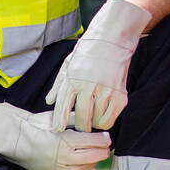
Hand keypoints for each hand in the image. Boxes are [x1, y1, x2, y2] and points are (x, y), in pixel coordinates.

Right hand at [0, 102, 109, 169]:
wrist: (16, 140)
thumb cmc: (36, 126)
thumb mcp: (56, 118)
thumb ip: (75, 120)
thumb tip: (92, 121)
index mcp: (64, 141)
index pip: (92, 142)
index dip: (103, 139)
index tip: (106, 136)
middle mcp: (63, 158)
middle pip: (93, 156)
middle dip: (102, 150)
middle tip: (105, 145)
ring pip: (87, 169)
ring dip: (95, 161)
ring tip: (97, 154)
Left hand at [46, 0, 151, 131]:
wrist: (112, 40)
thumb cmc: (88, 52)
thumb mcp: (68, 64)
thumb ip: (58, 84)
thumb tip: (49, 101)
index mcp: (73, 79)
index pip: (63, 106)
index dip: (60, 121)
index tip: (59, 129)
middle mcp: (88, 86)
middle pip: (82, 118)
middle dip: (80, 126)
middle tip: (80, 127)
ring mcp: (106, 91)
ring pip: (96, 121)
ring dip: (94, 123)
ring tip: (93, 118)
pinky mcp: (120, 94)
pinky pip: (110, 118)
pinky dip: (106, 120)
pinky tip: (103, 114)